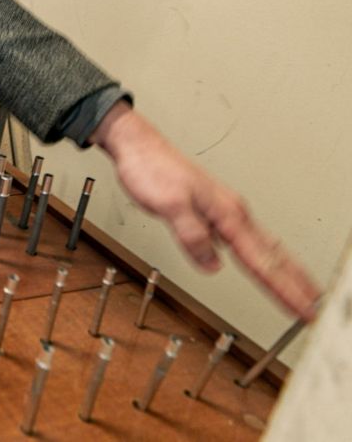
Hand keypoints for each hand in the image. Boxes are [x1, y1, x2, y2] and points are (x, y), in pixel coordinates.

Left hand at [90, 102, 320, 319]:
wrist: (139, 147)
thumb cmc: (151, 169)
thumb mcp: (167, 204)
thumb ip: (192, 234)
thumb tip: (212, 265)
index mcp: (227, 213)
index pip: (262, 261)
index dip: (285, 289)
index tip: (306, 310)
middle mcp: (233, 213)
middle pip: (274, 255)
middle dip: (299, 284)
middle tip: (318, 307)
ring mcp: (226, 212)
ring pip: (267, 247)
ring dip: (288, 271)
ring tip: (306, 291)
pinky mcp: (215, 212)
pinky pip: (249, 241)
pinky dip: (266, 258)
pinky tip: (267, 263)